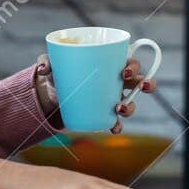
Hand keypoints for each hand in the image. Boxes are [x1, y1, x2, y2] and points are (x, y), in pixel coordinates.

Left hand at [34, 53, 156, 133]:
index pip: (131, 62)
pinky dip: (116, 126)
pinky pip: (115, 121)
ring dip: (130, 107)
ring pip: (131, 103)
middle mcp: (115, 81)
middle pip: (139, 81)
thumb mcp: (54, 63)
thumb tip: (44, 67)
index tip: (125, 71)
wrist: (52, 94)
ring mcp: (111, 99)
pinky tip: (113, 128)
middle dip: (144, 84)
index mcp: (110, 65)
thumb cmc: (60, 71)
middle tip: (139, 85)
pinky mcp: (103, 114)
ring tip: (119, 108)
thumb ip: (47, 60)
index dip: (135, 66)